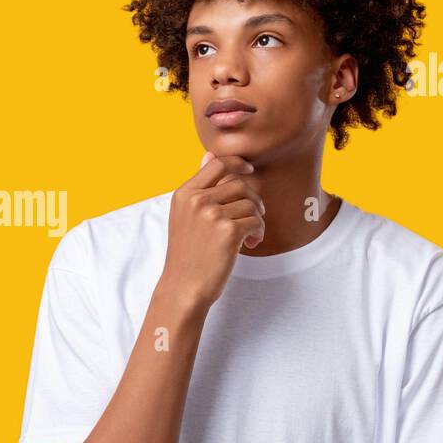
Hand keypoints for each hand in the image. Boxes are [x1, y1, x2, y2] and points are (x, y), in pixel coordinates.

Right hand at [160, 151, 265, 309]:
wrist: (183, 287)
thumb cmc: (188, 253)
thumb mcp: (185, 215)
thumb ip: (200, 186)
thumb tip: (209, 154)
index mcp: (184, 194)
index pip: (217, 164)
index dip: (237, 164)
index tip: (249, 172)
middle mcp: (196, 200)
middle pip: (239, 184)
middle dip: (252, 199)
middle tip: (253, 217)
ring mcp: (211, 214)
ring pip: (250, 203)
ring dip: (257, 219)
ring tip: (249, 236)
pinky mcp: (228, 231)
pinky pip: (256, 221)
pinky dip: (258, 233)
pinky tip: (249, 244)